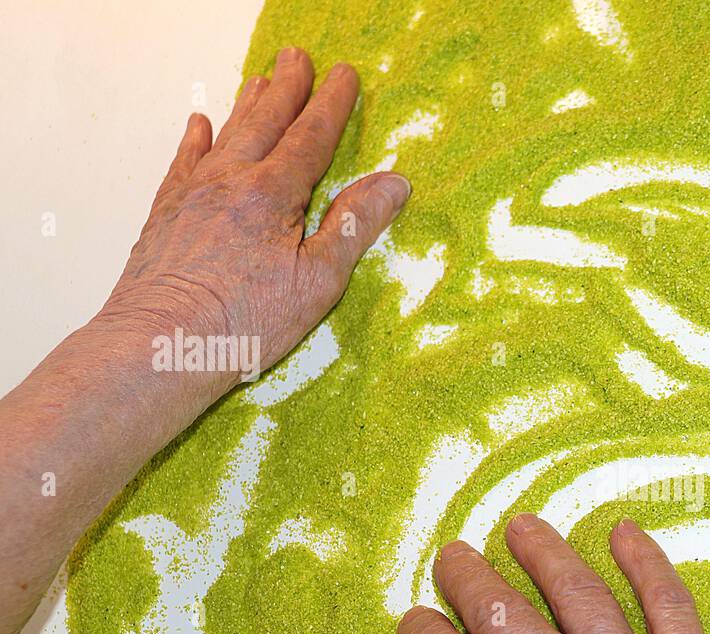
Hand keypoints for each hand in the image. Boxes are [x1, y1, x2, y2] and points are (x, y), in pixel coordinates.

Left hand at [0, 47, 406, 633]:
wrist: (158, 345)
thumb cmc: (245, 324)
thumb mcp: (318, 282)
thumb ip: (354, 226)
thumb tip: (394, 181)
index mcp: (272, 194)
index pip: (311, 138)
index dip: (331, 105)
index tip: (345, 74)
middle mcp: (229, 180)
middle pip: (264, 121)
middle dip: (287, 88)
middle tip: (300, 57)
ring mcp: (192, 193)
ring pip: (225, 133)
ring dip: (247, 103)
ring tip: (261, 77)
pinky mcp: (165, 215)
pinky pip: (183, 161)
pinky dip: (194, 139)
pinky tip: (198, 125)